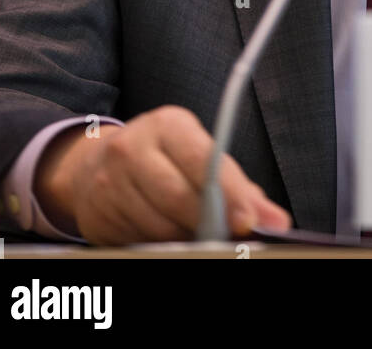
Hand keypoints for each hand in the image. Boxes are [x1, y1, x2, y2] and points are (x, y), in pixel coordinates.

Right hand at [34, 106, 291, 244]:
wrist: (94, 166)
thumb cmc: (164, 159)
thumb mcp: (199, 155)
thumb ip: (239, 187)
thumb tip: (276, 221)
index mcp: (168, 125)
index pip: (204, 161)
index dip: (229, 194)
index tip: (248, 222)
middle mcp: (133, 148)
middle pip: (179, 197)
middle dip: (207, 223)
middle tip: (225, 237)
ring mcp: (110, 182)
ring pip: (158, 226)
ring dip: (183, 238)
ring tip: (194, 234)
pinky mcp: (97, 215)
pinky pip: (137, 242)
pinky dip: (158, 245)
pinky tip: (165, 235)